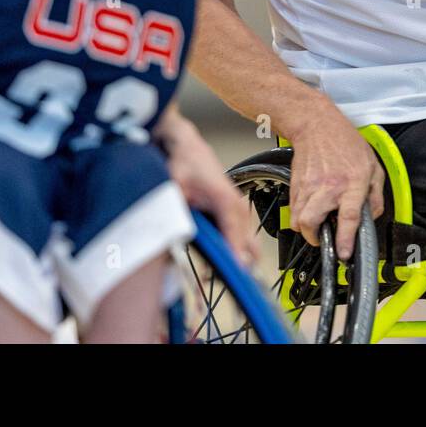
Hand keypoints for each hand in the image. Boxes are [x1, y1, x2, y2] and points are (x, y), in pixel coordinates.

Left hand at [160, 114, 258, 266]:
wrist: (186, 146)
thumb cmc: (184, 163)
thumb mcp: (175, 188)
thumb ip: (179, 212)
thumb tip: (176, 235)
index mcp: (226, 201)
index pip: (236, 236)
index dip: (236, 258)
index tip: (237, 276)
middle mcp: (238, 207)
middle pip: (249, 246)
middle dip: (238, 267)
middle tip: (219, 280)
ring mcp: (239, 210)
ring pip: (248, 245)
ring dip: (235, 260)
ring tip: (212, 274)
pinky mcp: (235, 213)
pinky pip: (240, 238)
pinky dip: (232, 251)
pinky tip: (215, 260)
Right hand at [287, 102, 383, 260]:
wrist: (316, 125)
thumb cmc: (345, 143)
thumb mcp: (373, 167)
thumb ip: (376, 195)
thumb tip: (372, 217)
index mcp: (352, 183)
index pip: (348, 217)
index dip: (345, 240)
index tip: (343, 254)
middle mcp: (328, 187)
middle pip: (309, 222)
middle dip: (314, 238)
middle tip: (324, 238)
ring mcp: (308, 186)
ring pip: (297, 219)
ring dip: (306, 228)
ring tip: (317, 223)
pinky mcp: (296, 185)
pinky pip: (293, 209)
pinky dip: (299, 215)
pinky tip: (311, 208)